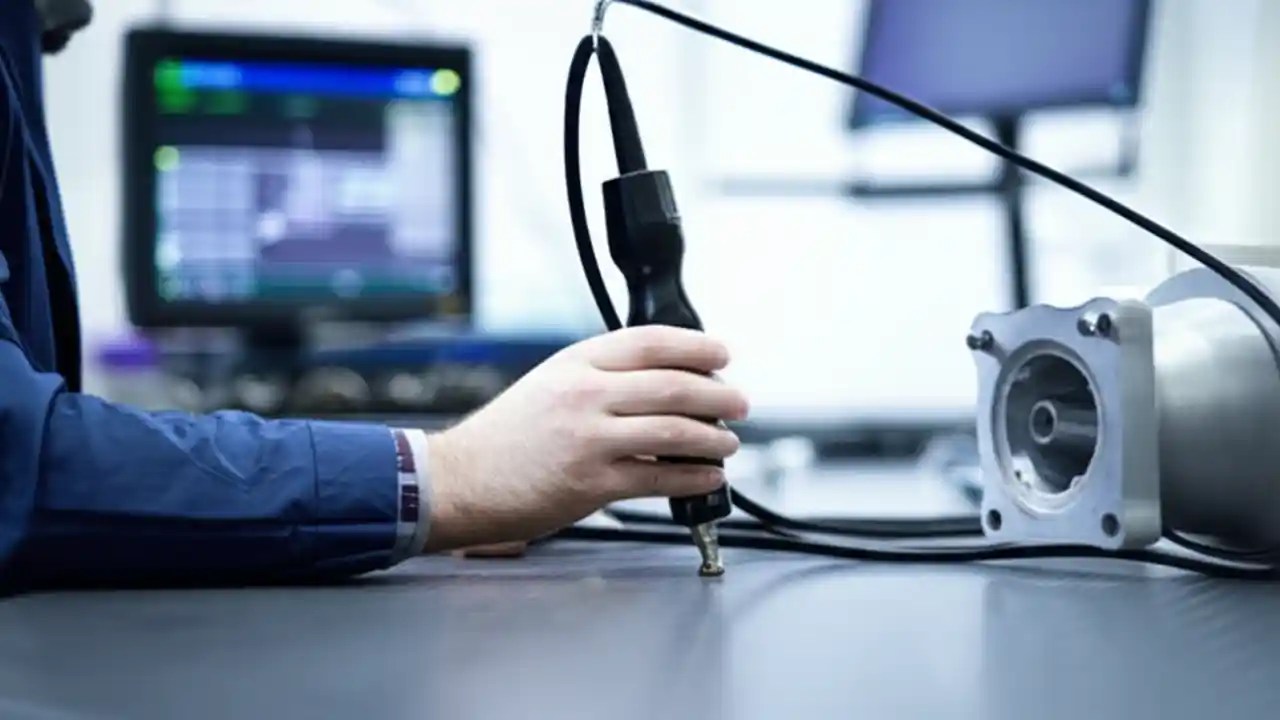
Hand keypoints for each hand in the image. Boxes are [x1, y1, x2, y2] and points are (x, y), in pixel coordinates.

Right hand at [422, 326, 748, 551]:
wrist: (460, 479)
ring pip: (673, 431)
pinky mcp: (592, 483)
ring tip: (727, 443)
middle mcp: (584, 395)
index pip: (650, 342)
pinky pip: (659, 476)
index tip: (721, 354)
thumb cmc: (505, 437)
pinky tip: (707, 475)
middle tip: (738, 403)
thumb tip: (664, 381)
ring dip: (712, 438)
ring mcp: (589, 440)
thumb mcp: (549, 384)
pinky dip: (693, 476)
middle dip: (718, 395)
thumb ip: (600, 378)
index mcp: (575, 364)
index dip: (696, 346)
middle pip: (673, 386)